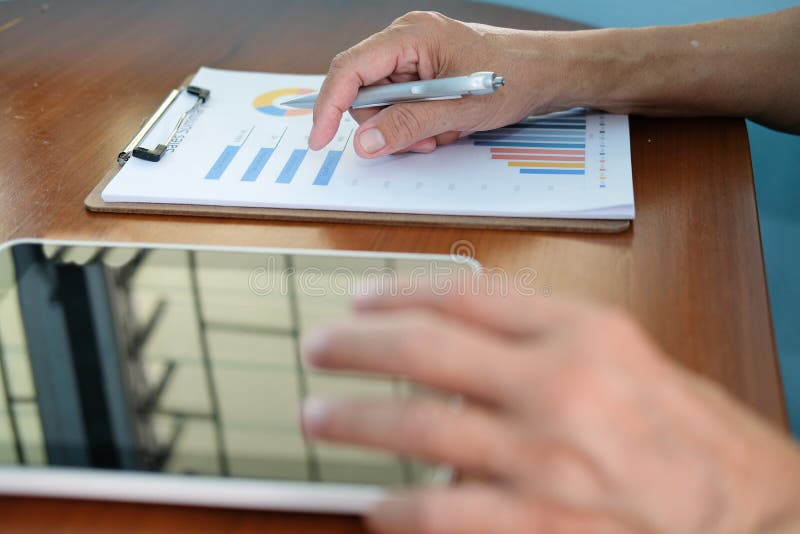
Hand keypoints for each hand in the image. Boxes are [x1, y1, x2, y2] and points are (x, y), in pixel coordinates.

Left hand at [301, 287, 799, 532]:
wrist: (754, 515)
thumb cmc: (692, 434)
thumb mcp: (626, 359)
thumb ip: (544, 340)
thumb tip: (457, 338)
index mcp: (586, 334)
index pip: (467, 293)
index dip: (401, 290)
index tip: (364, 297)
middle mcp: (561, 386)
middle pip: (426, 348)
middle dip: (356, 344)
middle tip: (320, 346)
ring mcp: (547, 459)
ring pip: (417, 426)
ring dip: (355, 421)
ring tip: (319, 417)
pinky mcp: (542, 524)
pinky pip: (441, 513)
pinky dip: (395, 509)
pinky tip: (373, 505)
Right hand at [309, 11, 564, 157]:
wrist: (546, 72)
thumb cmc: (513, 77)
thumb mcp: (459, 109)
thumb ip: (408, 125)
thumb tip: (365, 143)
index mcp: (411, 35)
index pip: (350, 69)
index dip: (329, 105)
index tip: (320, 138)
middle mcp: (406, 41)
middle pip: (363, 90)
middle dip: (384, 124)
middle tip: (418, 142)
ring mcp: (414, 56)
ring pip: (382, 103)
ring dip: (405, 128)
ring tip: (440, 133)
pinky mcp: (423, 71)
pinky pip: (402, 104)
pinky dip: (417, 123)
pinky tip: (444, 125)